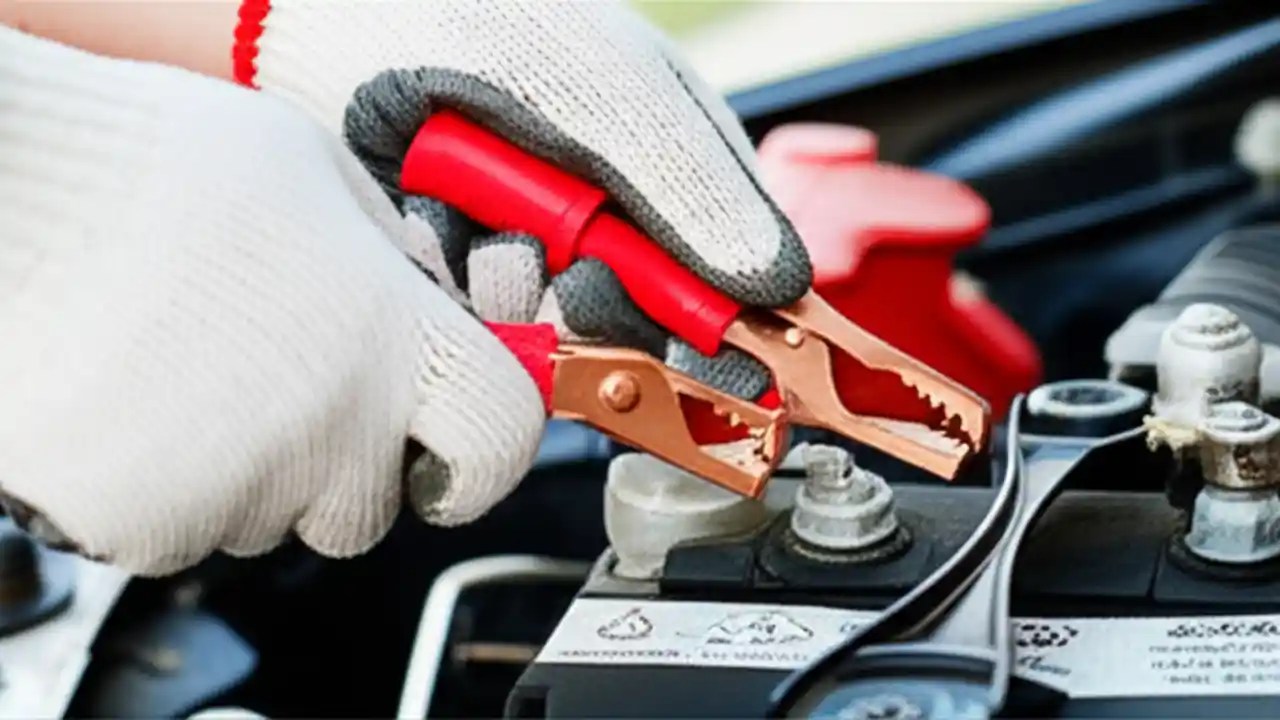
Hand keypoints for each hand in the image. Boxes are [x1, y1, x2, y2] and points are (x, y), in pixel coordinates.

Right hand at [0, 28, 544, 574]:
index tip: (453, 454)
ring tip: (179, 369)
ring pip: (268, 519)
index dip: (480, 453)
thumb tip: (420, 294)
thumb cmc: (145, 169)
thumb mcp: (310, 169)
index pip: (501, 440)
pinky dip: (160, 487)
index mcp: (393, 339)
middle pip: (368, 506)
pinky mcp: (146, 529)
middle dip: (336, 465)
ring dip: (242, 468)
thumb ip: (386, 252)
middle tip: (274, 385)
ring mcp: (239, 490)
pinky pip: (180, 530)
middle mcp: (333, 429)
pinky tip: (129, 404)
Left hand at [237, 0, 812, 397]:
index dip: (723, 336)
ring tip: (476, 222)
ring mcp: (533, 246)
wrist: (347, 28)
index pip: (728, 280)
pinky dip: (450, 278)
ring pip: (552, 326)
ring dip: (512, 287)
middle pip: (638, 321)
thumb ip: (695, 190)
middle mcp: (608, 219)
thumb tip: (777, 285)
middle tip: (575, 279)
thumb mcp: (614, 95)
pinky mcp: (462, 270)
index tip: (716, 371)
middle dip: (600, 308)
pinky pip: (474, 318)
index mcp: (673, 176)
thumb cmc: (494, 23)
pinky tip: (430, 222)